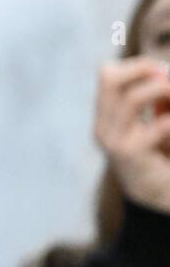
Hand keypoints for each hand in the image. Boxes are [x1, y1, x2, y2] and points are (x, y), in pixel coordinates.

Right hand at [94, 57, 169, 214]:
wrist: (160, 201)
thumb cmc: (162, 159)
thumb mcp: (157, 124)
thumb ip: (158, 102)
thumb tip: (165, 73)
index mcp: (106, 117)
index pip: (106, 73)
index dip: (137, 66)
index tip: (163, 72)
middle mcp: (103, 126)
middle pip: (109, 77)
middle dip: (143, 69)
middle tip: (168, 76)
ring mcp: (113, 140)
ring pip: (132, 98)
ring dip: (162, 90)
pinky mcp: (131, 154)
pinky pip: (158, 125)